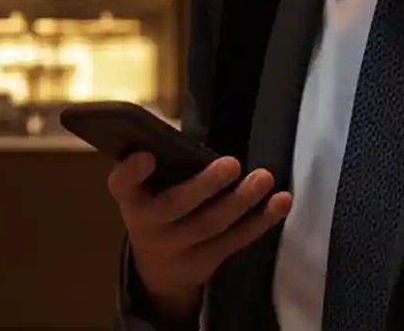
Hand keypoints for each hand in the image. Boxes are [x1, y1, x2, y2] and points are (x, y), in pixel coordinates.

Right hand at [107, 152, 292, 321]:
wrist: (157, 269)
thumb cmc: (156, 207)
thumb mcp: (146, 189)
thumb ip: (163, 164)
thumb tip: (191, 134)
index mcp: (131, 199)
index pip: (122, 185)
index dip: (131, 172)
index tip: (147, 156)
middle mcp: (148, 226)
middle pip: (176, 207)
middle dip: (204, 185)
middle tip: (231, 163)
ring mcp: (177, 248)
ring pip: (211, 225)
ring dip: (241, 201)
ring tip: (264, 178)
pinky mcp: (205, 262)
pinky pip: (235, 241)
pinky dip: (261, 221)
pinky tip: (281, 201)